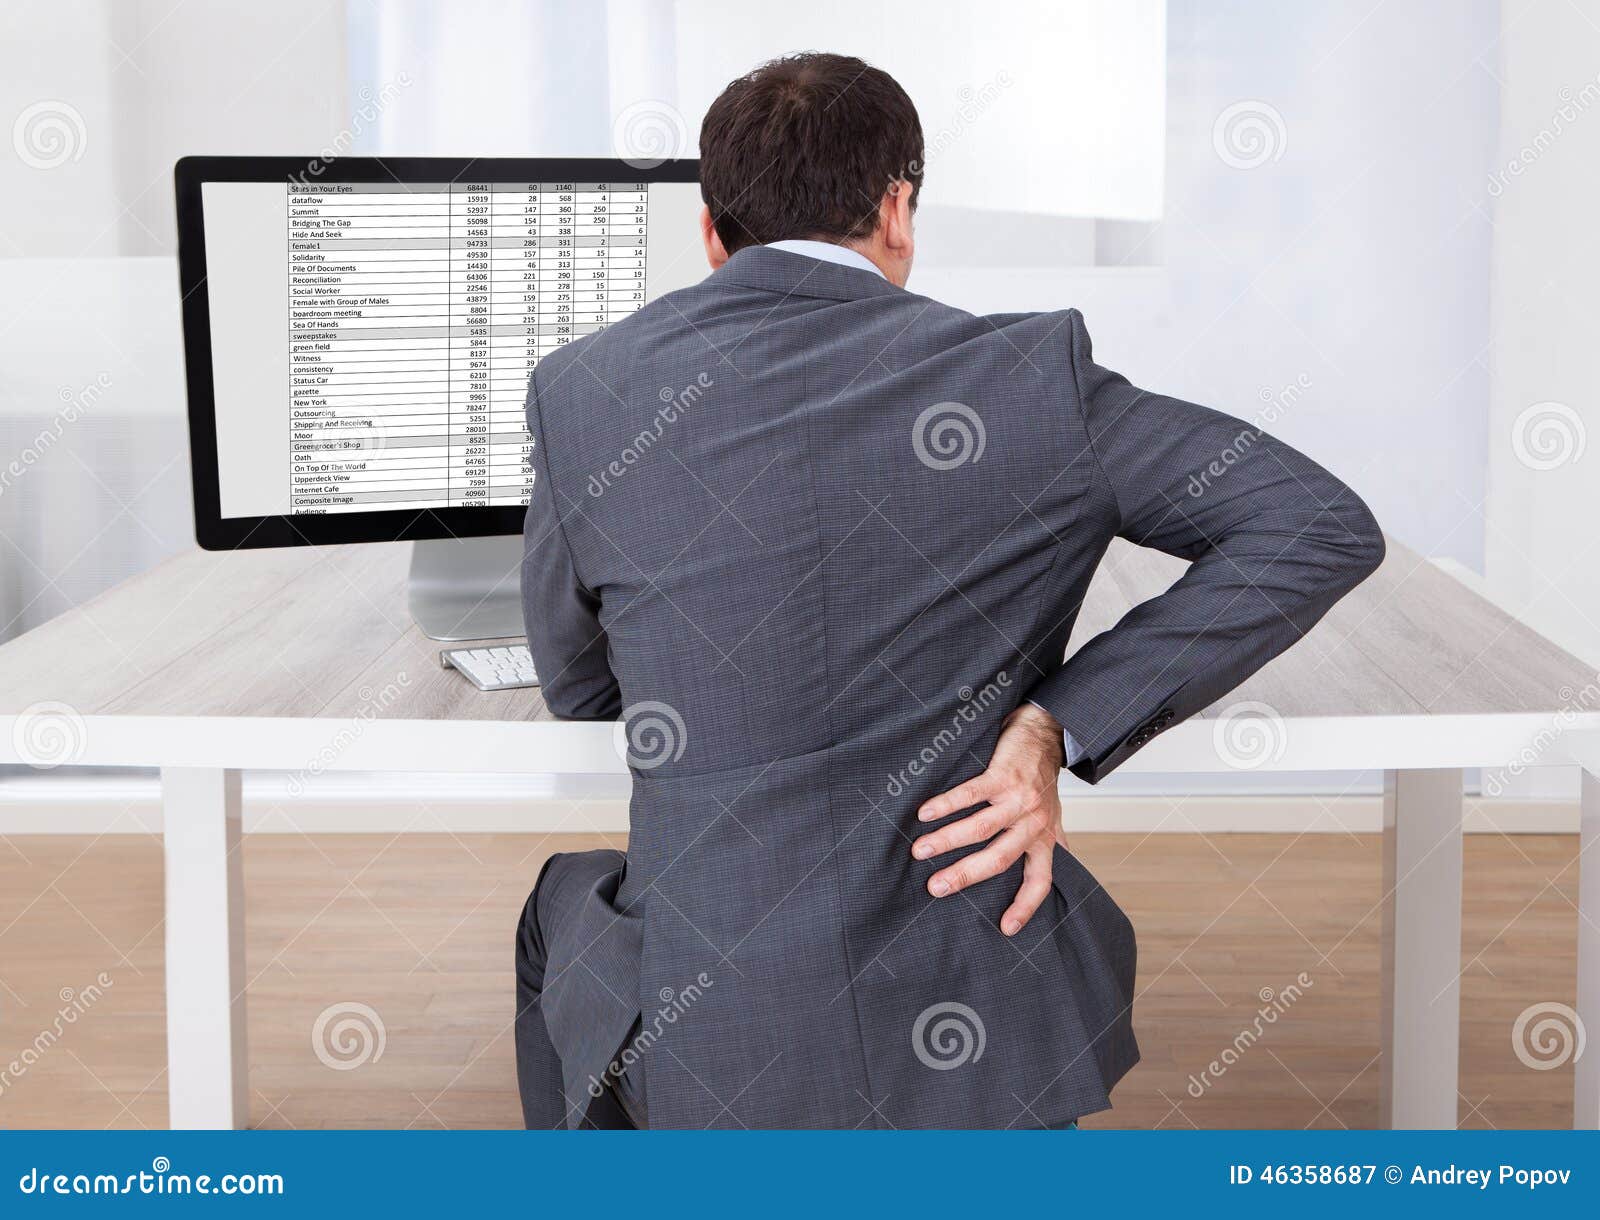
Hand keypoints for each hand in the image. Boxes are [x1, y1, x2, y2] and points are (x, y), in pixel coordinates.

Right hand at [911, 703, 1067, 935]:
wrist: (1044, 736)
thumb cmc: (1042, 782)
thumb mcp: (1053, 816)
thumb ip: (1053, 843)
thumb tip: (1062, 869)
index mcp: (1044, 838)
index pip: (1039, 880)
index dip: (1025, 906)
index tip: (1006, 929)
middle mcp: (1033, 823)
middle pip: (999, 859)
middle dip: (964, 875)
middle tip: (935, 887)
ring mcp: (1018, 799)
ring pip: (980, 828)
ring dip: (947, 841)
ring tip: (920, 851)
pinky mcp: (1003, 775)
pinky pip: (970, 794)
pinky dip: (945, 805)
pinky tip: (925, 813)